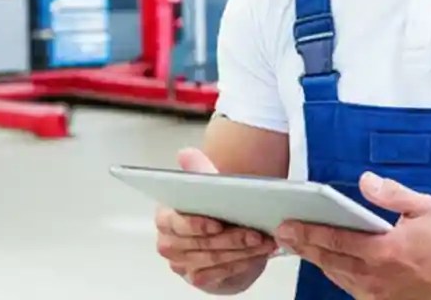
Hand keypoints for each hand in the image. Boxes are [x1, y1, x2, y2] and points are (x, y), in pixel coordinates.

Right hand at [154, 148, 277, 293]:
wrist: (221, 237)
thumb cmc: (213, 209)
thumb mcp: (208, 187)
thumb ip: (199, 170)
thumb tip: (185, 153)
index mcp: (165, 217)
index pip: (176, 223)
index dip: (196, 225)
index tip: (217, 224)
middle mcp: (169, 243)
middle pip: (200, 243)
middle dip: (231, 238)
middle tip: (255, 232)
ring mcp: (182, 263)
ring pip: (214, 258)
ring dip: (242, 251)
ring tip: (264, 241)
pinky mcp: (198, 277)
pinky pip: (220, 273)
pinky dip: (242, 264)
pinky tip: (258, 254)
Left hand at [275, 171, 430, 299]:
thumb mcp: (426, 208)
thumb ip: (392, 194)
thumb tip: (366, 180)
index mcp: (384, 250)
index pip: (335, 240)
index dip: (307, 232)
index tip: (286, 226)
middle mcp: (375, 276)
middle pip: (328, 261)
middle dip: (303, 247)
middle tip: (282, 235)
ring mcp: (377, 294)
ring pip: (337, 276)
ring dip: (317, 261)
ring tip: (301, 247)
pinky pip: (351, 288)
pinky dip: (337, 275)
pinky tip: (331, 264)